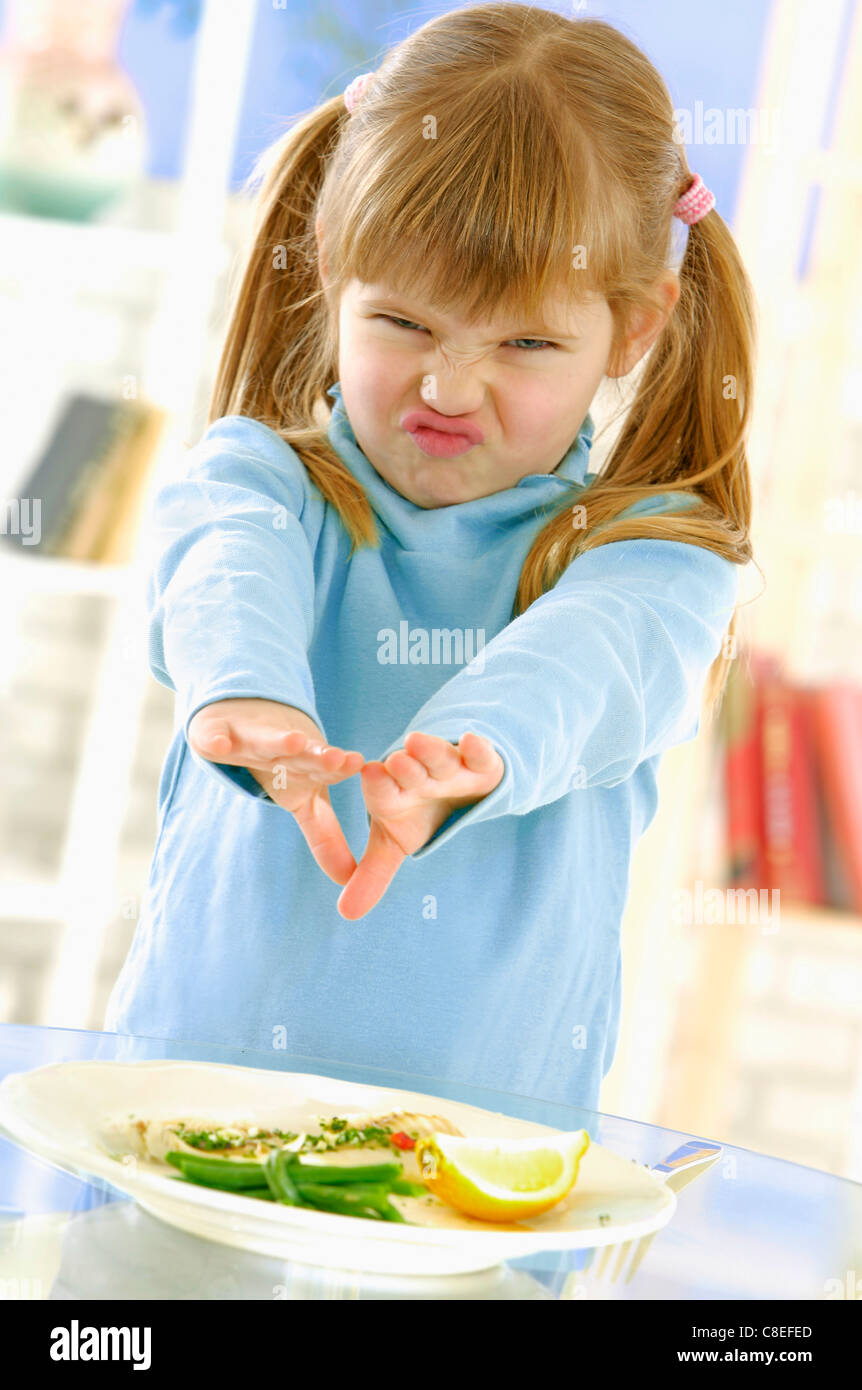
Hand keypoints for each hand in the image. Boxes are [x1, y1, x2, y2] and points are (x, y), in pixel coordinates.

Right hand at [187, 698, 363, 885]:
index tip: (356, 762)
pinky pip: (213, 735)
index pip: (325, 767)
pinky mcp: (216, 731)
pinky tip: (218, 746)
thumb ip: (325, 838)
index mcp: (305, 765)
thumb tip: (350, 880)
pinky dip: (215, 739)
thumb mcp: (303, 801)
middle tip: (337, 756)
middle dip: (318, 754)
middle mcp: (281, 748)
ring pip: (264, 740)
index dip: (340, 766)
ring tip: (294, 742)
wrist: (243, 712)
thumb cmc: (282, 765)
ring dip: (278, 742)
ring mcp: (248, 738)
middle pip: (301, 752)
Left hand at [336, 731, 504, 920]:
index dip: (378, 784)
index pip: (383, 789)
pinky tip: (469, 741)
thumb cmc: (418, 813)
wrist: (457, 788)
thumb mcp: (396, 844)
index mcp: (393, 793)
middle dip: (404, 766)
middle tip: (396, 761)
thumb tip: (345, 914)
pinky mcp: (479, 764)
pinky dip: (476, 749)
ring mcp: (449, 767)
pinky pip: (478, 755)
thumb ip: (372, 874)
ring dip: (431, 751)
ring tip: (418, 742)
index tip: (370, 774)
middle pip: (410, 769)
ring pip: (439, 758)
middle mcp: (418, 776)